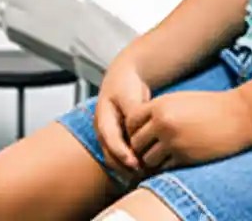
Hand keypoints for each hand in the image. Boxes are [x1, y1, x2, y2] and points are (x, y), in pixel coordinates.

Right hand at [93, 58, 151, 181]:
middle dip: (126, 167)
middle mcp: (104, 132)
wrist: (123, 79)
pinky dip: (134, 164)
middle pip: (110, 157)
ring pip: (116, 161)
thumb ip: (133, 111)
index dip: (121, 154)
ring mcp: (110, 138)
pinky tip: (149, 166)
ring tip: (148, 172)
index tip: (135, 163)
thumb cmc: (125, 85)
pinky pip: (124, 158)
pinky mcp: (118, 142)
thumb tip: (138, 130)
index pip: (110, 141)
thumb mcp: (129, 94)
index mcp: (103, 119)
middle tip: (144, 172)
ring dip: (130, 169)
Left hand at [127, 90, 251, 170]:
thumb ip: (158, 111)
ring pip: (148, 159)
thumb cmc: (211, 106)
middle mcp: (162, 123)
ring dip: (154, 161)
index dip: (134, 130)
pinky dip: (167, 167)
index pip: (130, 122)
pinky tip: (177, 161)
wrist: (240, 115)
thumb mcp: (180, 100)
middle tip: (152, 149)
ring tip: (164, 157)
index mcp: (159, 105)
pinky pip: (165, 168)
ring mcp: (173, 141)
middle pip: (136, 143)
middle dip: (141, 148)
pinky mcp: (185, 157)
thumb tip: (139, 127)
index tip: (144, 134)